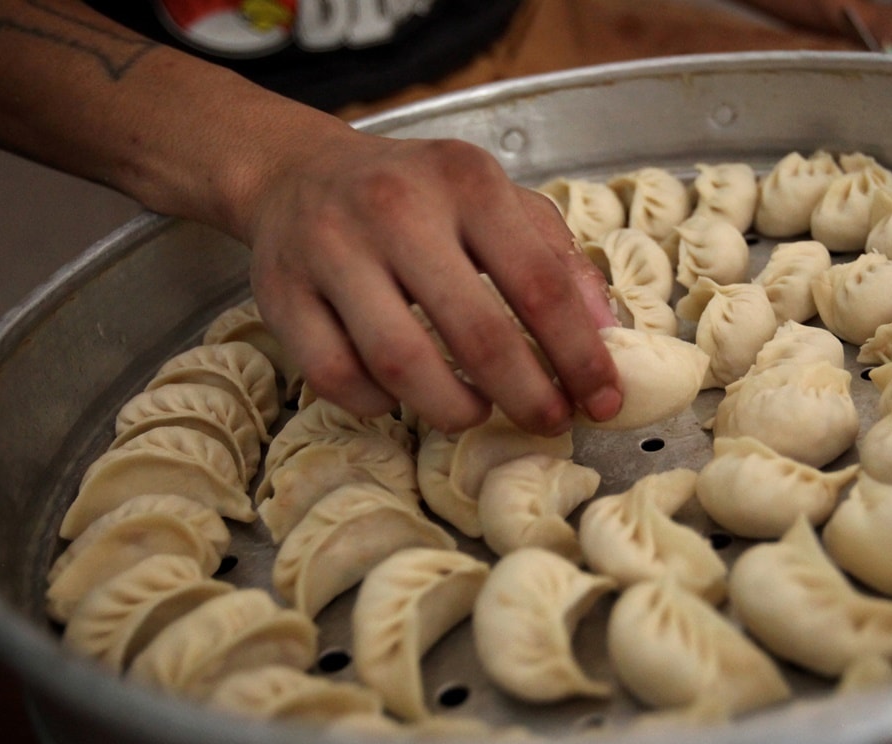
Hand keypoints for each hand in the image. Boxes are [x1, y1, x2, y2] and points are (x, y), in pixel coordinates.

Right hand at [241, 132, 620, 435]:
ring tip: (477, 413)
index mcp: (465, 181)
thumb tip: (610, 335)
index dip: (580, 356)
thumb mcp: (498, 202)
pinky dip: (380, 404)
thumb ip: (560, 260)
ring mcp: (331, 251)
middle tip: (549, 421)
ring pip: (401, 365)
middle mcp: (394, 208)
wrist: (300, 173)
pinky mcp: (281, 294)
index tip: (603, 401)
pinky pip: (338, 378)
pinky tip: (403, 398)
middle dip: (527, 395)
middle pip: (476, 334)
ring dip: (453, 408)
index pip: (541, 284)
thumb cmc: (418, 197)